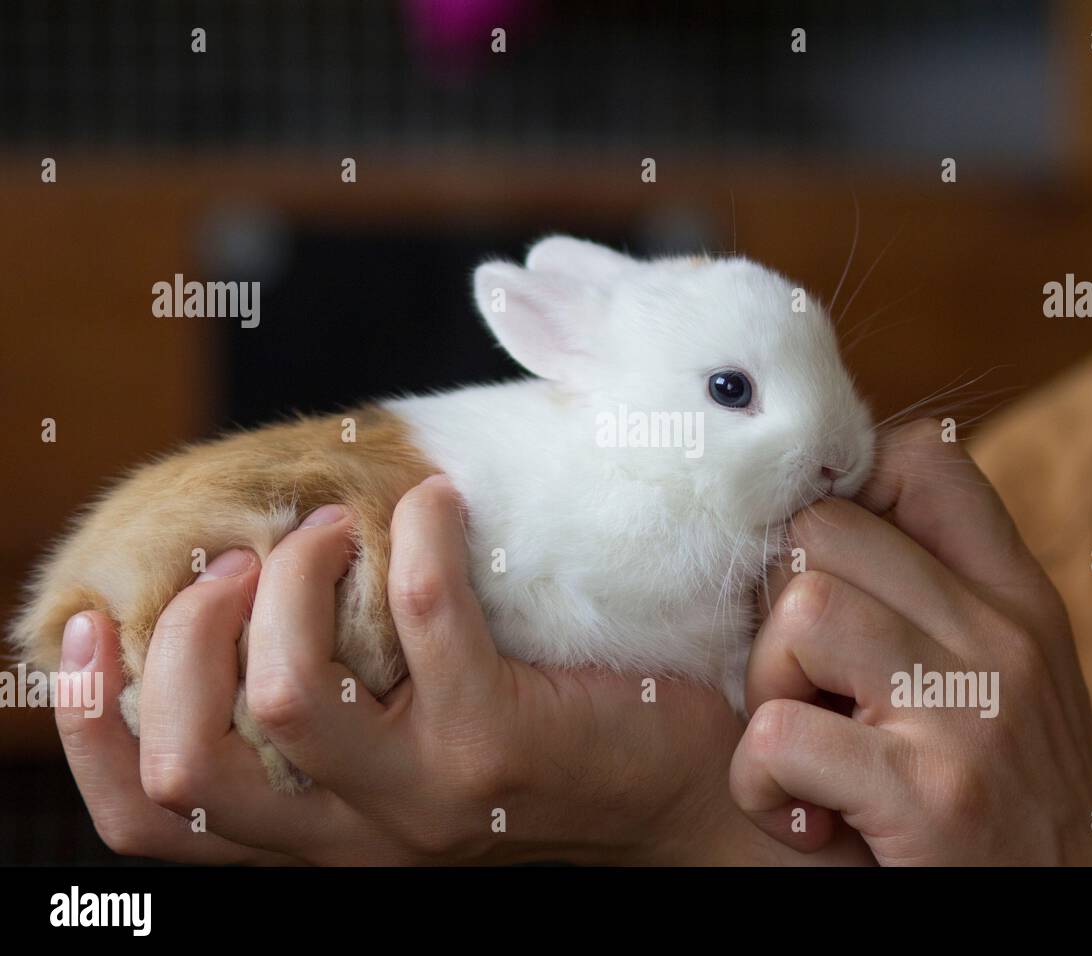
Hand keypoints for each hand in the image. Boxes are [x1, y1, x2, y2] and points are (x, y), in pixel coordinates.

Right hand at [54, 476, 865, 864]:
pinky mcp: (503, 743)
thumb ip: (346, 699)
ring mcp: (428, 797)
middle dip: (184, 642)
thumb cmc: (556, 747)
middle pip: (189, 766)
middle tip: (240, 564)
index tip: (82, 631)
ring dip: (289, 585)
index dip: (88, 729)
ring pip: (287, 697)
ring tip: (328, 533)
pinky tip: (438, 505)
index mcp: (322, 833)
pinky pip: (422, 618)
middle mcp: (357, 835)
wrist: (694, 796)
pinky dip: (414, 537)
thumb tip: (253, 587)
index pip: (150, 822)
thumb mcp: (421, 743)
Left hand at [730, 420, 1091, 864]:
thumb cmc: (1013, 806)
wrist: (1072, 926)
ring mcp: (970, 709)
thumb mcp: (1009, 681)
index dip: (841, 496)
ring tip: (803, 748)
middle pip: (823, 528)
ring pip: (798, 613)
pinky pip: (778, 736)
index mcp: (1017, 599)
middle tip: (804, 683)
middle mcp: (1002, 635)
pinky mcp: (930, 792)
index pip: (921, 456)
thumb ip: (939, 600)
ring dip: (768, 689)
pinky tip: (800, 817)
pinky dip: (761, 786)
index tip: (821, 575)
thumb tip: (829, 515)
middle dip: (777, 606)